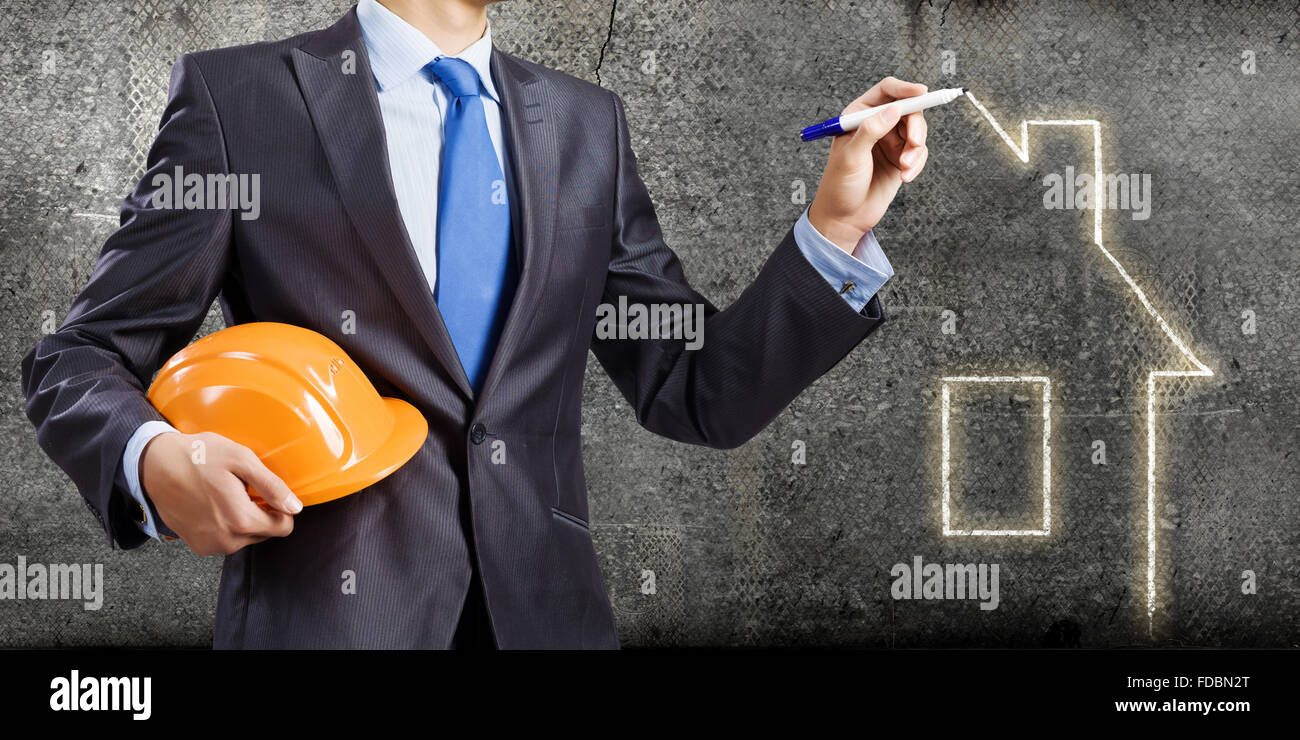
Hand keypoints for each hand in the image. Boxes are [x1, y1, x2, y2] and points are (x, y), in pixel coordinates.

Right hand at [139, 431, 300, 555]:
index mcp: (240, 521)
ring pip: (246, 537)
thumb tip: (295, 507)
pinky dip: (225, 524)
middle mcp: (226, 541)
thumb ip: (271, 486)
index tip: (265, 492)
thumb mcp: (240, 460)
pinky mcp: (198, 546)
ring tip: (224, 494)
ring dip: (242, 518)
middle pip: (265, 532)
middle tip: (241, 489)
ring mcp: (210, 546)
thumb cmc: (197, 456)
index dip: (280, 507)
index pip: (284, 527)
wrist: (153, 465)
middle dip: (260, 512)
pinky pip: (226, 539)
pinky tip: (212, 504)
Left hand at [808, 77, 929, 252]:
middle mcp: (876, 124)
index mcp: (858, 116)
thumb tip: (894, 109)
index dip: (905, 89)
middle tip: (915, 142)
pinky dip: (917, 163)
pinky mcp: (900, 158)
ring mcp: (889, 141)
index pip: (886, 91)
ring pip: (917, 131)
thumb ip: (871, 131)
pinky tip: (906, 177)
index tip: (921, 92)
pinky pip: (919, 152)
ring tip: (905, 167)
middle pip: (908, 109)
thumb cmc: (840, 185)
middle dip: (915, 125)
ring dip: (916, 148)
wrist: (845, 218)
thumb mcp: (852, 156)